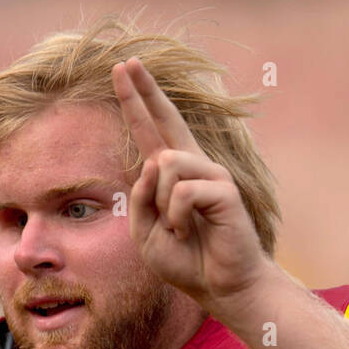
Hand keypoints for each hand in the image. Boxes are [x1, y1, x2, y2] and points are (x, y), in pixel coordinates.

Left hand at [111, 57, 271, 312]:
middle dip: (143, 90)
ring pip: (165, 164)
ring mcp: (211, 174)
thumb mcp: (145, 233)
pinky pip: (181, 191)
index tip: (125, 69)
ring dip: (161, 204)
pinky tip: (188, 231)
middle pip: (166, 118)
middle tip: (125, 61)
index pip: (150, 130)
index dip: (137, 100)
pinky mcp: (224, 188)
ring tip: (178, 230)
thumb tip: (153, 161)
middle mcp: (192, 166)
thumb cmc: (186, 261)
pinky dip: (175, 217)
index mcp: (171, 176)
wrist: (220, 286)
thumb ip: (138, 199)